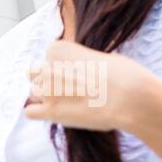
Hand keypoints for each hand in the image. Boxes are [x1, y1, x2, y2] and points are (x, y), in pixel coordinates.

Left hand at [25, 40, 161, 133]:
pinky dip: (40, 113)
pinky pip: (30, 112)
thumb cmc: (123, 74)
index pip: (48, 57)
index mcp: (57, 48)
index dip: (61, 66)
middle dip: (49, 80)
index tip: (76, 72)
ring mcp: (46, 90)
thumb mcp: (101, 56)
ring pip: (33, 93)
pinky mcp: (49, 112)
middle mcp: (47, 67)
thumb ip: (81, 61)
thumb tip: (80, 67)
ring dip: (45, 97)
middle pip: (35, 74)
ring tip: (67, 102)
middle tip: (68, 88)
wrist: (131, 98)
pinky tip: (55, 113)